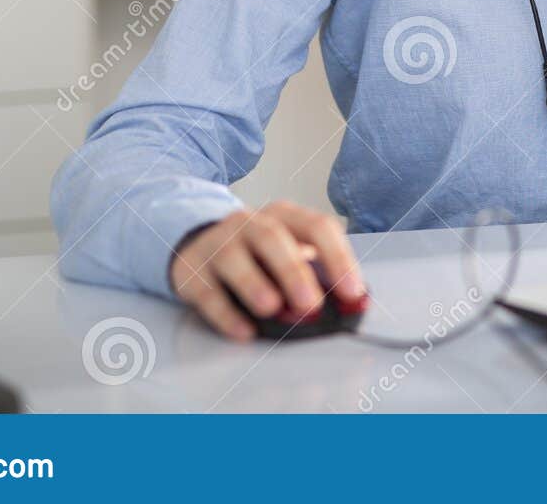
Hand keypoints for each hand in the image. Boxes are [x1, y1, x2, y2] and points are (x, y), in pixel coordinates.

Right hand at [168, 200, 367, 341]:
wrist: (200, 243)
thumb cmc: (259, 254)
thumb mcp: (289, 253)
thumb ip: (318, 274)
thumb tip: (354, 305)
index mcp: (284, 216)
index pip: (317, 227)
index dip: (338, 258)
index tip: (353, 292)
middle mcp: (251, 224)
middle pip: (273, 239)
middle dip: (294, 273)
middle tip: (312, 306)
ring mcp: (219, 245)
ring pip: (235, 258)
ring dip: (255, 284)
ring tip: (272, 309)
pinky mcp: (193, 270)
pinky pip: (208, 291)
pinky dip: (226, 314)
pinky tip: (243, 331)